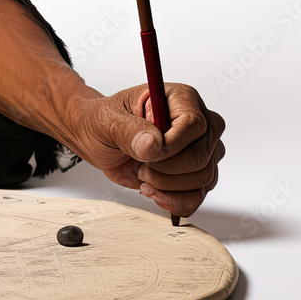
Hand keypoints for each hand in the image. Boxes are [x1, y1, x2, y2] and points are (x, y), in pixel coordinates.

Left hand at [65, 83, 225, 218]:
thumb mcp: (106, 120)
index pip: (195, 124)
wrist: (97, 139)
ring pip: (203, 178)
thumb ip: (128, 130)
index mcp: (180, 98)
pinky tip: (152, 191)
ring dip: (167, 185)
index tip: (148, 153)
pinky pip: (198, 195)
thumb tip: (153, 144)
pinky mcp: (195, 173)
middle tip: (140, 164)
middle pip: (202, 157)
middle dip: (166, 170)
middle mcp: (198, 123)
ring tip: (142, 173)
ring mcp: (201, 150)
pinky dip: (174, 201)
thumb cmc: (103, 121)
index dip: (172, 146)